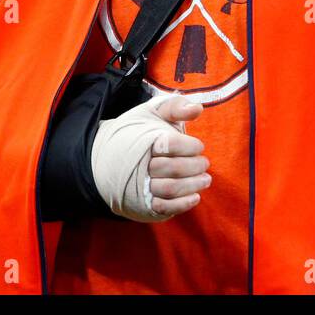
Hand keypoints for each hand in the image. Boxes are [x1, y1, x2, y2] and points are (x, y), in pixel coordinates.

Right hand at [145, 95, 210, 216]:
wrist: (108, 157)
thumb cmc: (138, 132)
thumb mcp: (153, 113)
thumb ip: (176, 107)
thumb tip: (197, 109)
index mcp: (142, 141)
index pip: (170, 144)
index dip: (189, 145)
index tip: (198, 146)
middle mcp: (139, 165)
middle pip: (172, 168)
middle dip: (194, 166)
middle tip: (205, 163)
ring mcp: (140, 187)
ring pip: (170, 189)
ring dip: (193, 185)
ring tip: (205, 179)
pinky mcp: (142, 204)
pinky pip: (164, 208)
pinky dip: (183, 204)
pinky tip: (195, 196)